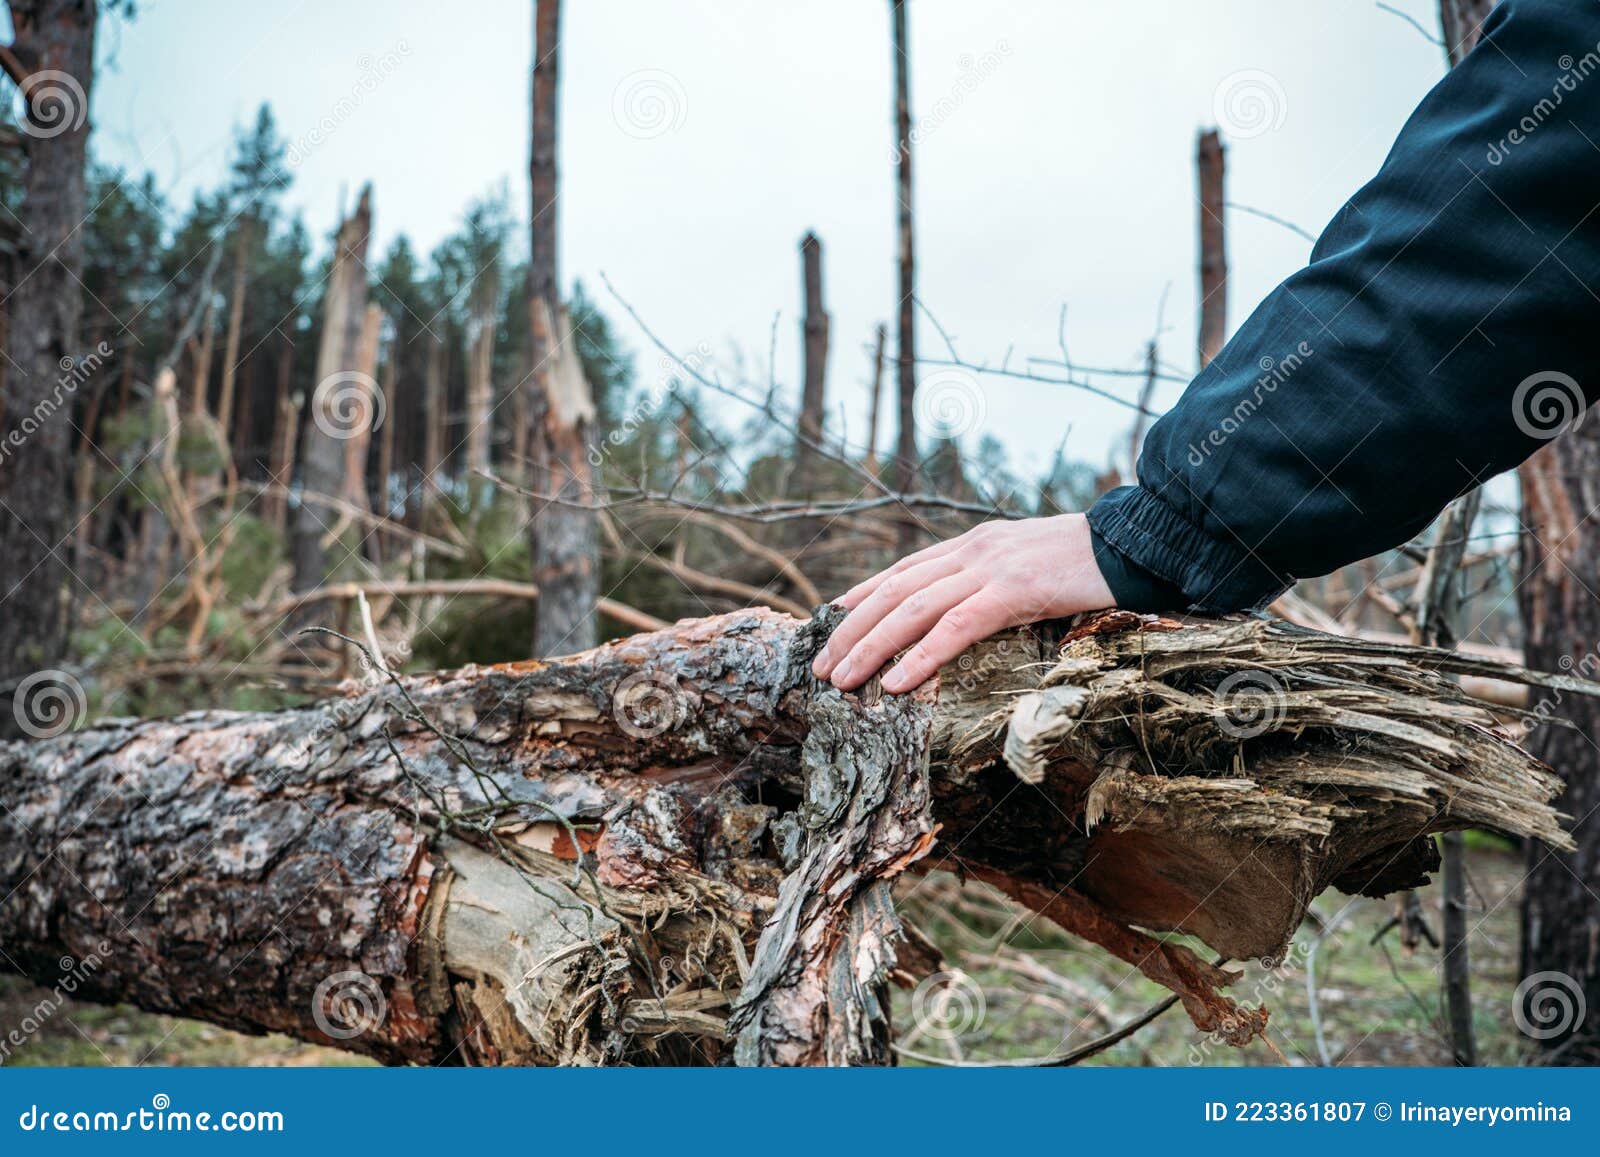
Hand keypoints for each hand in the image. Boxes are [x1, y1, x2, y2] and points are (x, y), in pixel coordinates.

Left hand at [810, 512, 1116, 692]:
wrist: (1138, 541)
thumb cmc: (1089, 563)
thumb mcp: (1028, 565)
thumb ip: (992, 581)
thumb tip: (965, 611)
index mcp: (973, 544)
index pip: (902, 570)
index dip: (861, 596)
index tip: (830, 622)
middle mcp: (972, 551)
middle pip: (893, 591)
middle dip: (851, 630)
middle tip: (821, 667)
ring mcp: (991, 568)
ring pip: (912, 608)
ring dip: (870, 647)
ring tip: (842, 680)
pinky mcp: (1016, 590)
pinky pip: (957, 627)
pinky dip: (922, 656)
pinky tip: (897, 683)